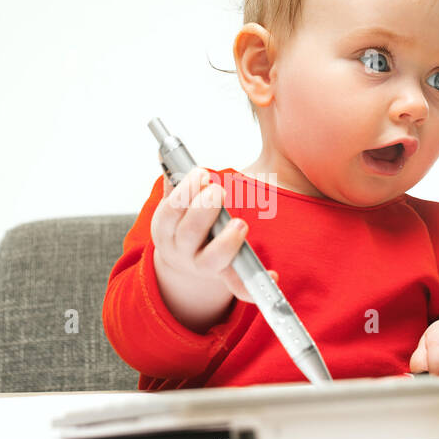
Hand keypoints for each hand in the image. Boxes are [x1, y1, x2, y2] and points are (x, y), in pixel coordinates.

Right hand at [150, 167, 277, 330]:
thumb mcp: (173, 204)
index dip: (185, 193)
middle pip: (189, 234)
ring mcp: (202, 266)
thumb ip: (173, 180)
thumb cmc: (182, 222)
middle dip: (204, 210)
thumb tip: (164, 151)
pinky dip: (253, 286)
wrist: (183, 260)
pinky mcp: (224, 278)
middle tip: (219, 190)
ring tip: (240, 224)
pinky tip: (273, 275)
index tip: (202, 173)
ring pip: (211, 261)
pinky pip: (238, 287)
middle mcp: (181, 251)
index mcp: (166, 229)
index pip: (170, 212)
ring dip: (226, 242)